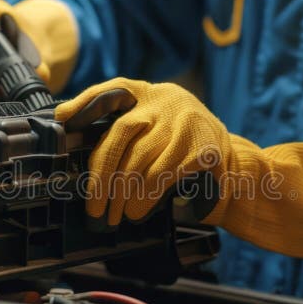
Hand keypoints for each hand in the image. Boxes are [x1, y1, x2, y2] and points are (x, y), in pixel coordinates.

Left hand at [55, 78, 233, 226]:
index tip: (63, 118)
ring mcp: (186, 124)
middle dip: (101, 173)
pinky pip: (162, 175)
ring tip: (115, 215)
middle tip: (94, 206)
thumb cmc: (186, 152)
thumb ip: (132, 134)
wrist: (239, 168)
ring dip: (121, 193)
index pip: (114, 89)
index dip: (86, 101)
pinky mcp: (202, 149)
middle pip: (120, 132)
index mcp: (152, 94)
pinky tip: (137, 210)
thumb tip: (91, 168)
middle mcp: (167, 102)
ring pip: (139, 159)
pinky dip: (145, 197)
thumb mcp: (161, 129)